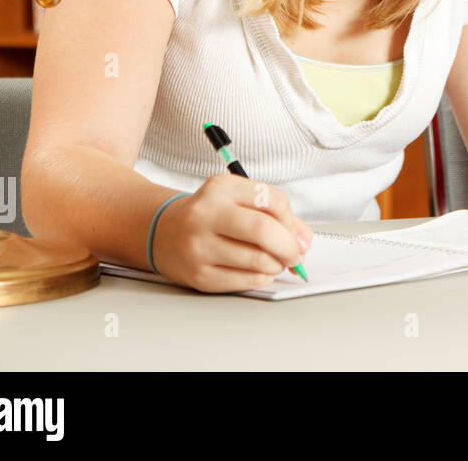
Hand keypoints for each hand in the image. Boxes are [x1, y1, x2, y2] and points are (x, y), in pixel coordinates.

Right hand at [152, 173, 314, 292]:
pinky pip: (244, 281)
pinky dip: (262, 278)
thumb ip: (278, 215)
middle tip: (294, 254)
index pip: (273, 200)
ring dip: (277, 264)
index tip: (295, 232)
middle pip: (263, 231)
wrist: (163, 232)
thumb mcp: (240, 200)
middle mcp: (206, 214)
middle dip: (289, 247)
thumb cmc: (211, 215)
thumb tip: (304, 241)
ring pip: (256, 259)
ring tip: (276, 262)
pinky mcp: (198, 274)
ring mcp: (199, 245)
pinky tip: (260, 272)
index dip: (291, 221)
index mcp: (222, 188)